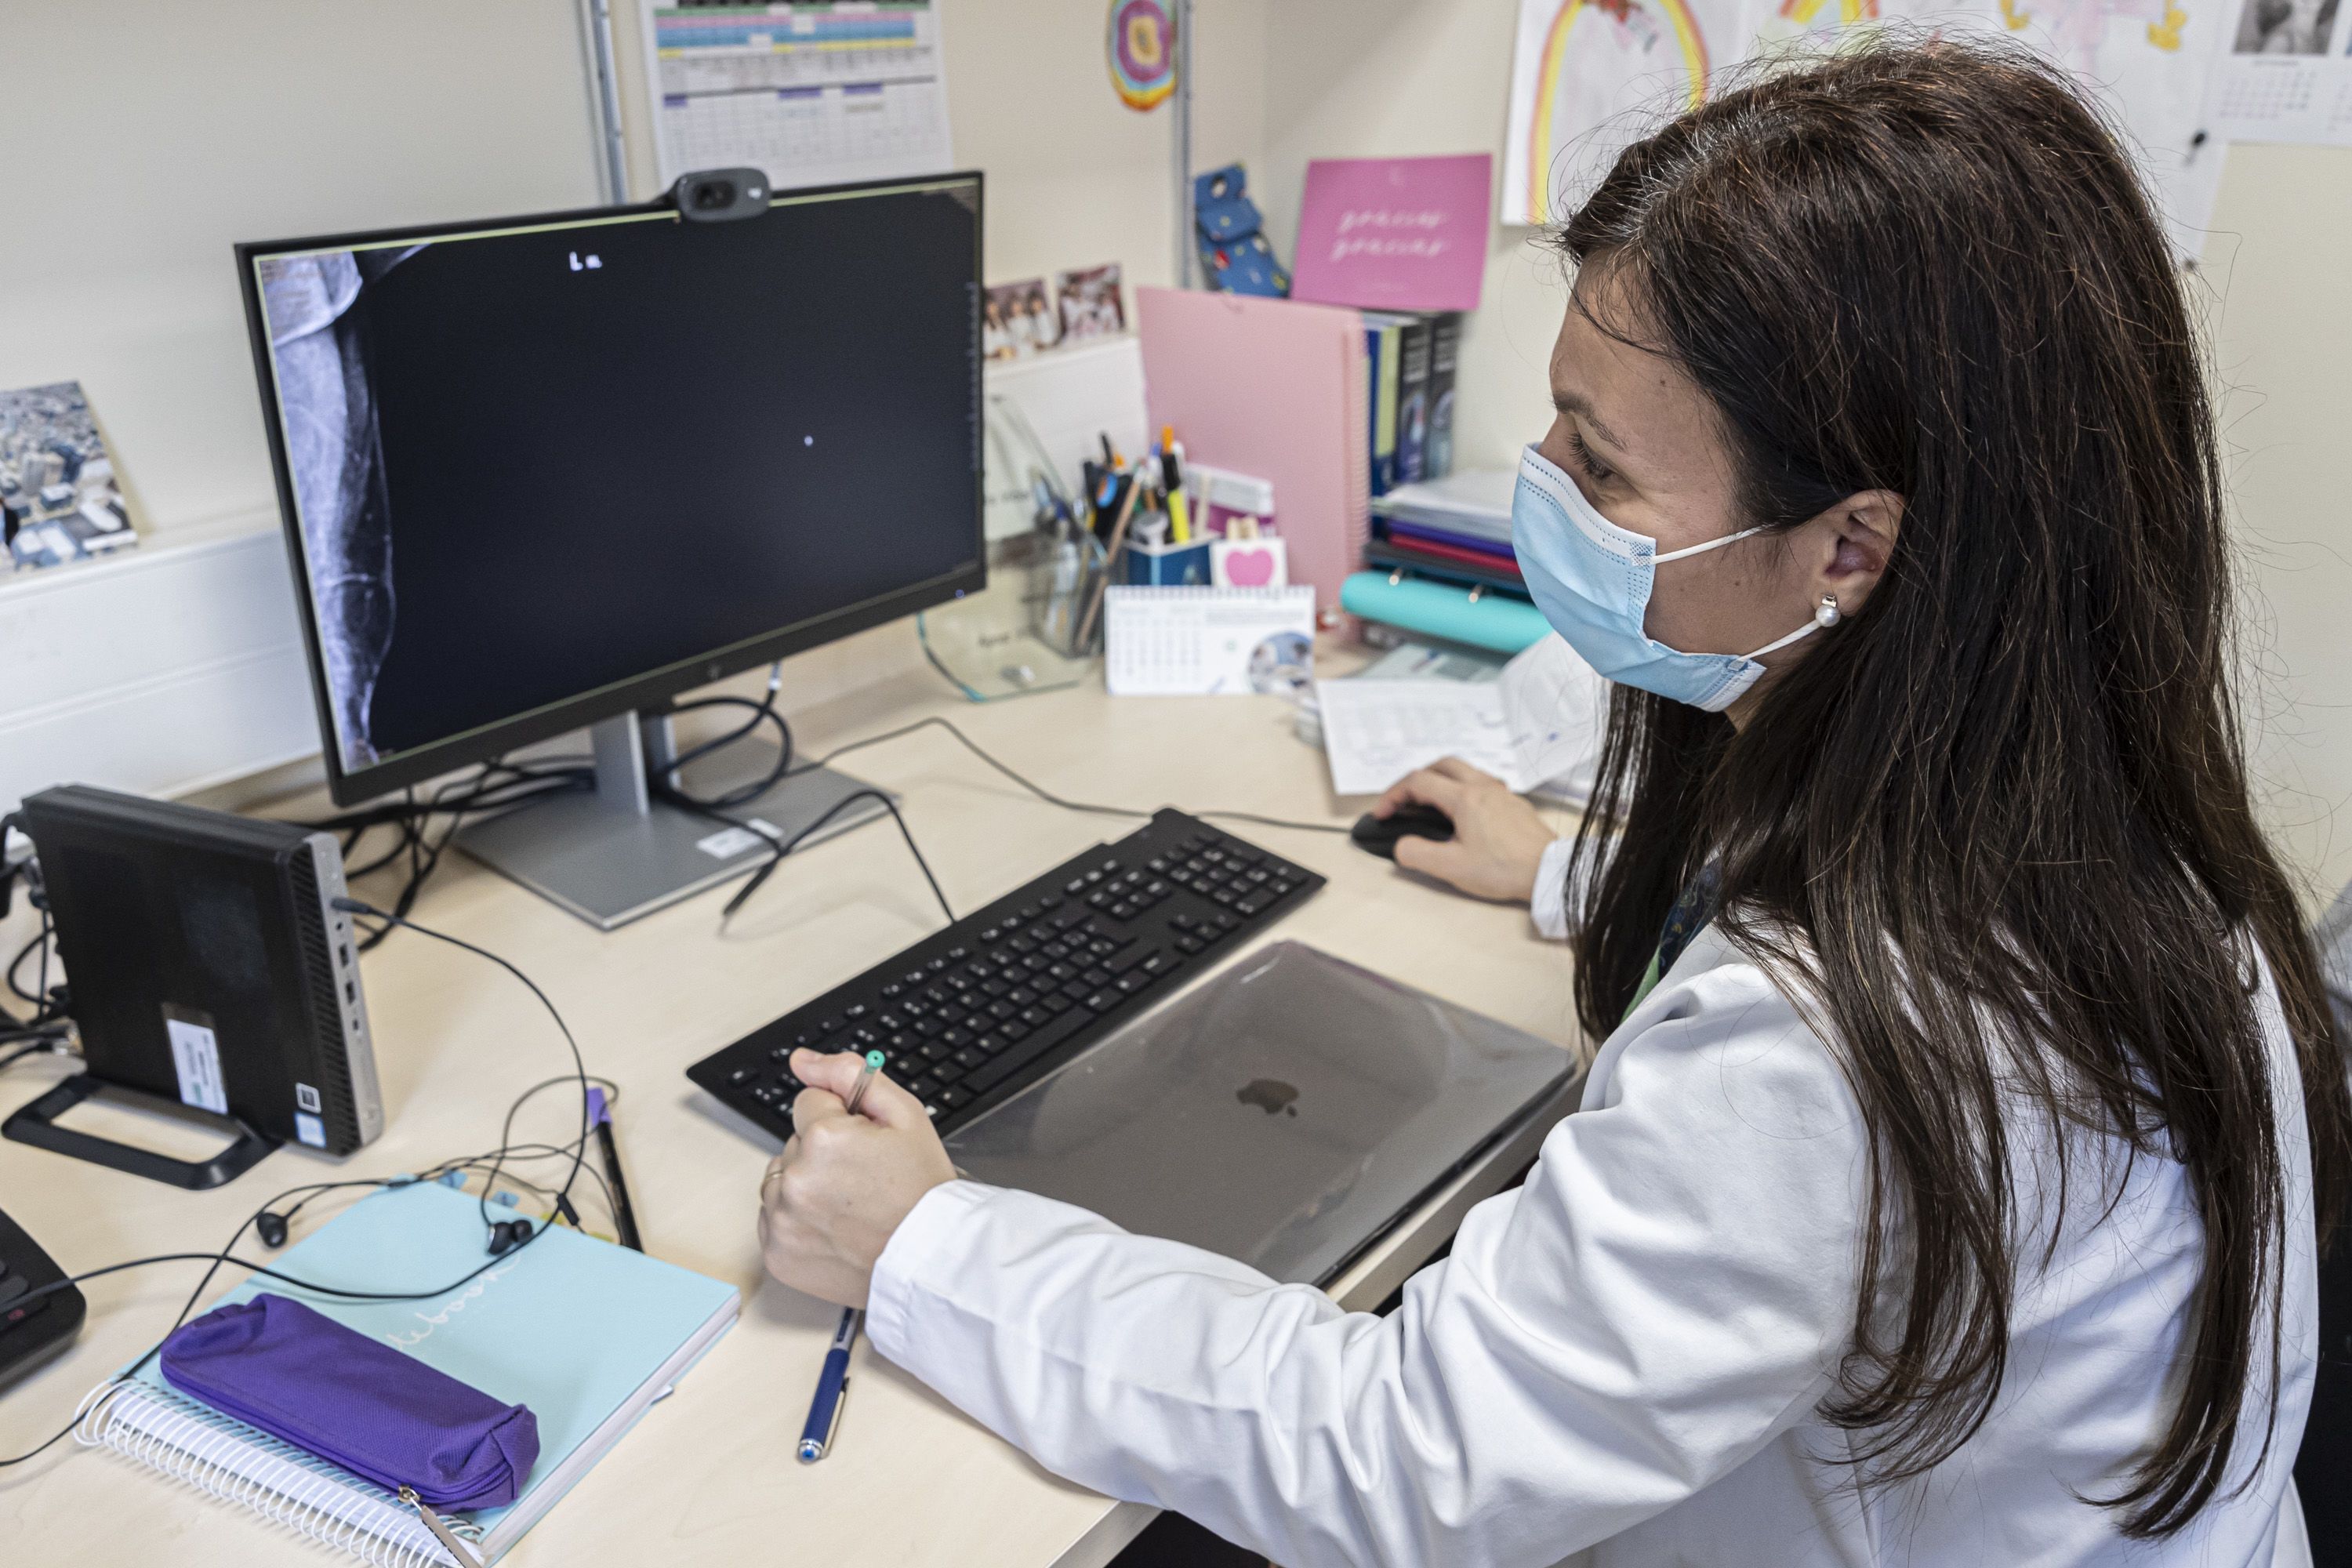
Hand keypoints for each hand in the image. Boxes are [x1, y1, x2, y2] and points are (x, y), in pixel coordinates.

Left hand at [757, 1049, 955, 1307]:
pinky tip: (833, 1229)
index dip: (842, 1121)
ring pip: (780, 1181)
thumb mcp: (904, 1115)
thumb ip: (850, 1075)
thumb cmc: (921, 1190)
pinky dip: (797, 1221)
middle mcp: (795, 1180)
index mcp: (823, 1138)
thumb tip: (803, 1060)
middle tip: (864, 1180)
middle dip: (823, 1154)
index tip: (865, 1147)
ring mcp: (782, 1221)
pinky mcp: (777, 1255)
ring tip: (849, 1206)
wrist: (930, 1261)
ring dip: (806, 1186)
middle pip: (794, 1144)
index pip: (809, 1104)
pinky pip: (774, 1220)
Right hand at [1372, 757, 1558, 903]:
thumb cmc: (1504, 869)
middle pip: (1441, 765)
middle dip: (1416, 779)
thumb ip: (1416, 854)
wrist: (1548, 871)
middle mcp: (1483, 787)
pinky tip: (1462, 814)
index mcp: (1464, 798)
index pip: (1418, 782)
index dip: (1393, 795)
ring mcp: (1501, 792)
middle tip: (1404, 800)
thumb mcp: (1451, 868)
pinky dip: (1462, 789)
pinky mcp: (1514, 803)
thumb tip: (1401, 846)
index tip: (1383, 813)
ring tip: (1429, 805)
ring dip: (1440, 780)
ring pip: (1464, 771)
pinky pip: (1482, 784)